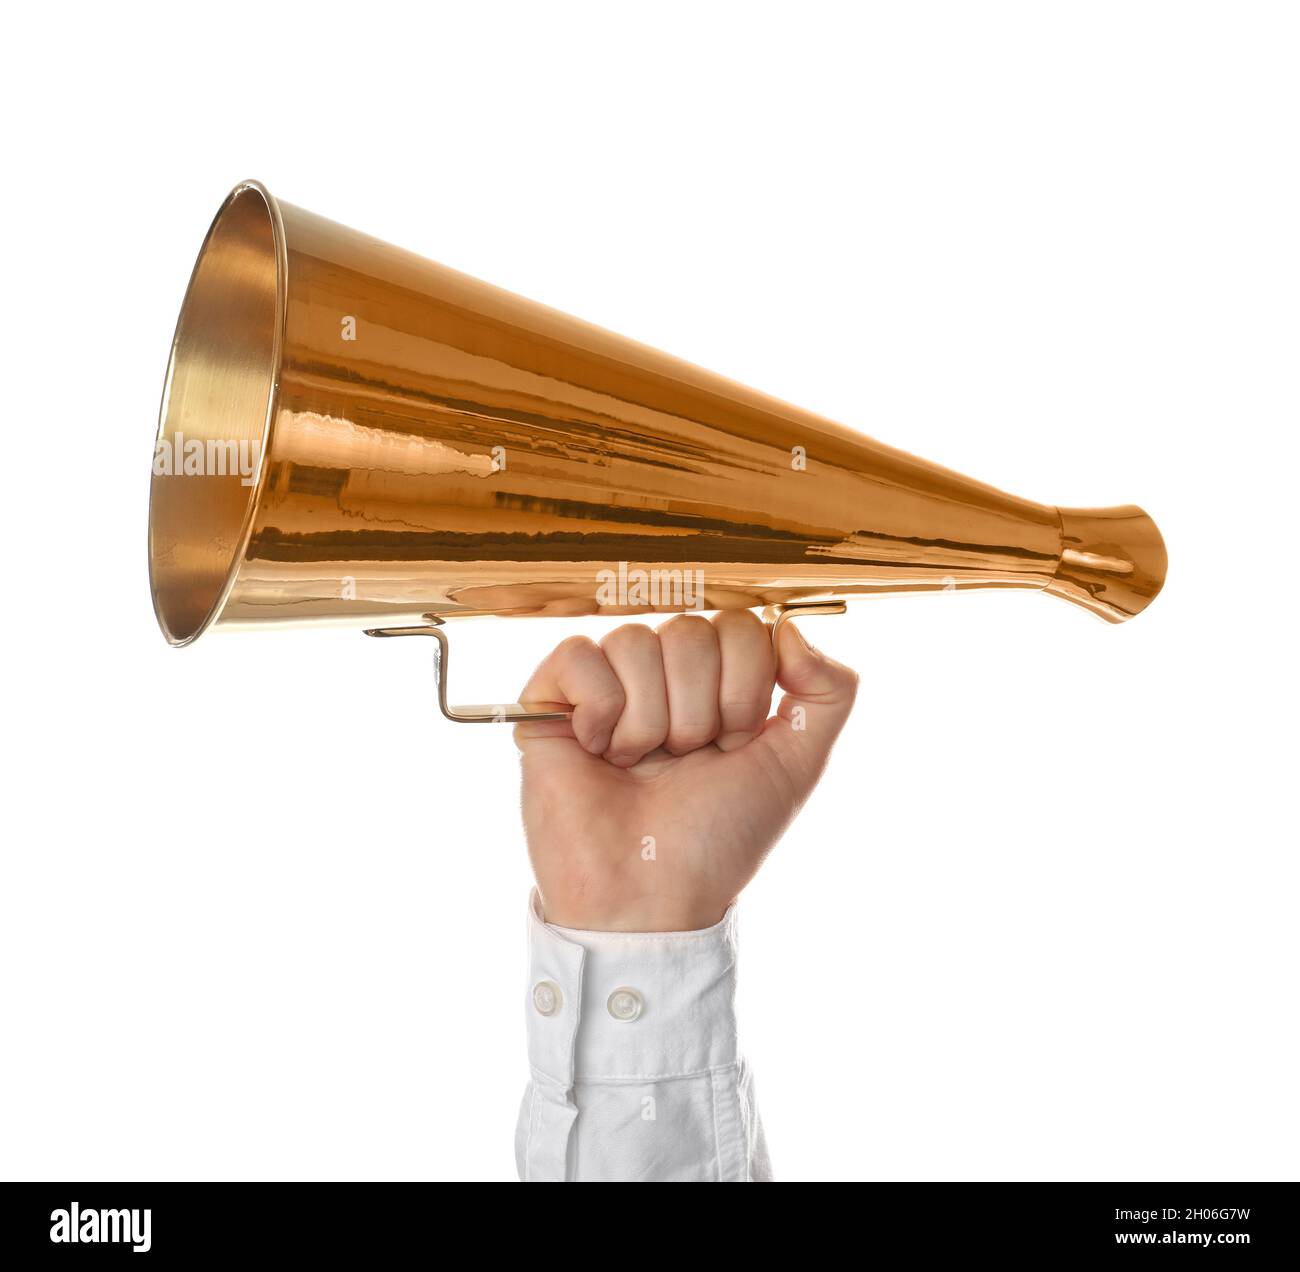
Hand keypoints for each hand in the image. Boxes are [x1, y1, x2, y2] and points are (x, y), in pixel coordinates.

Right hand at [514, 612, 857, 930]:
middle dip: (698, 711)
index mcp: (716, 682)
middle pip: (689, 631)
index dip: (743, 689)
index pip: (740, 626)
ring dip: (649, 721)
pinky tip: (600, 751)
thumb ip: (828, 691)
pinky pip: (578, 655)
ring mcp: (605, 685)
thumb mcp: (796, 764)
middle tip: (682, 761)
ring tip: (639, 765)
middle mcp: (660, 676)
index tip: (731, 746)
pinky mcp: (550, 699)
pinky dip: (599, 710)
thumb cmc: (718, 837)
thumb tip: (790, 625)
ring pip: (634, 642)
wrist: (650, 896)